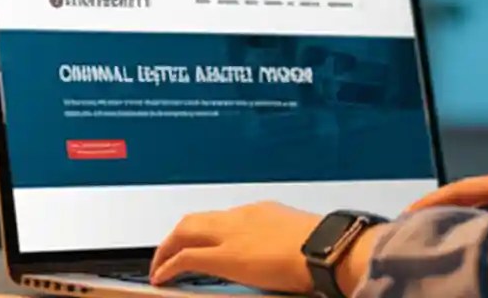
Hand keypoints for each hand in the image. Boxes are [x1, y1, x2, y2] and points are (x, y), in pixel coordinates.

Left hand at [150, 202, 379, 295]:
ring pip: (186, 231)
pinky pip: (187, 257)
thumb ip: (285, 240)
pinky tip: (161, 277)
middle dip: (178, 235)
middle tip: (169, 251)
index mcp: (261, 211)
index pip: (224, 219)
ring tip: (161, 264)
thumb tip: (289, 254)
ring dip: (169, 246)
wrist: (327, 248)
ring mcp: (231, 234)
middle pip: (197, 220)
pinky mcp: (225, 257)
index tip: (204, 243)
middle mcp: (241, 217)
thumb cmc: (324, 246)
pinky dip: (169, 265)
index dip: (208, 232)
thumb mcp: (300, 236)